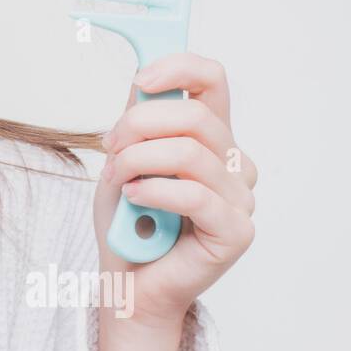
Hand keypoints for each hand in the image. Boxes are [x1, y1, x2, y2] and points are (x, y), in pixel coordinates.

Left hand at [95, 52, 256, 326]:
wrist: (127, 282)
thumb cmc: (128, 221)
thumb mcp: (123, 158)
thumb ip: (138, 120)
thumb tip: (143, 81)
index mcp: (210, 137)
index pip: (213, 80)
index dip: (179, 68)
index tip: (141, 81)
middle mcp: (232, 163)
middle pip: (195, 115)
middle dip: (139, 126)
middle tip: (110, 148)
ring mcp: (240, 198)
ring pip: (189, 154)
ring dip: (137, 163)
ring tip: (118, 182)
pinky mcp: (236, 231)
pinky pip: (194, 195)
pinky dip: (154, 192)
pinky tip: (134, 199)